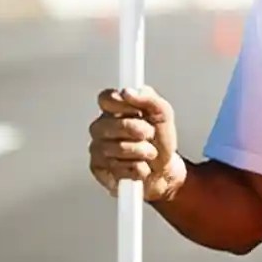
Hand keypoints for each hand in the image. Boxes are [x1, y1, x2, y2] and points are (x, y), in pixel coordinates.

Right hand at [89, 85, 185, 202]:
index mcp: (115, 109)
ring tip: (148, 152)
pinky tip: (139, 166)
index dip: (123, 105)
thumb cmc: (160, 140)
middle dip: (140, 131)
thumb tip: (129, 92)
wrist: (164, 169)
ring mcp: (97, 148)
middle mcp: (102, 127)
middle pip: (113, 125)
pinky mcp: (97, 168)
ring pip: (117, 148)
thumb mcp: (164, 113)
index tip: (139, 111)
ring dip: (143, 152)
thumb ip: (148, 98)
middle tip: (149, 134)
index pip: (105, 98)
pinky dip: (136, 169)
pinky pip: (117, 168)